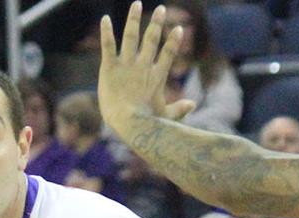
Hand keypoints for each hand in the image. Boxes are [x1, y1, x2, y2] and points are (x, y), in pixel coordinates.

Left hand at [98, 3, 194, 138]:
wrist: (129, 123)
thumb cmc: (148, 124)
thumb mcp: (166, 116)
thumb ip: (179, 109)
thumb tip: (193, 104)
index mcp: (156, 77)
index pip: (168, 54)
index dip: (174, 41)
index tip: (179, 28)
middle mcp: (143, 66)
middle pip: (152, 40)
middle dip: (156, 23)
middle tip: (161, 9)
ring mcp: (126, 65)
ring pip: (131, 36)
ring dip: (134, 19)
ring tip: (136, 3)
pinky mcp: (109, 67)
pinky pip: (108, 46)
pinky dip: (107, 32)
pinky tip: (105, 18)